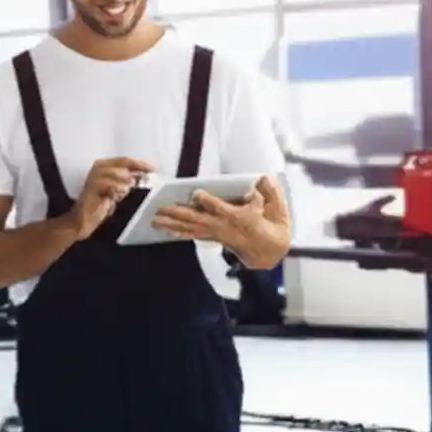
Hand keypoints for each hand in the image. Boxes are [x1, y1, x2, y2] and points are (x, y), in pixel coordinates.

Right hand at [62, 157, 154, 240]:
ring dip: (125, 183)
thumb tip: (143, 175)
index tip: (152, 169)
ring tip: (125, 193)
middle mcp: (97, 169)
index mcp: (103, 166)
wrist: (81, 221)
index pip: (124, 160)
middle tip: (145, 179)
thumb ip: (127, 182)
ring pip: (116, 173)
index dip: (139, 164)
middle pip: (122, 164)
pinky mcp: (91, 189)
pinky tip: (117, 197)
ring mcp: (93, 178)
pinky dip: (116, 189)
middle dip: (135, 171)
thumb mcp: (116, 192)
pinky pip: (108, 185)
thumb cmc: (99, 206)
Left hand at [151, 176, 290, 268]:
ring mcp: (218, 234)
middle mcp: (225, 227)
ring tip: (155, 221)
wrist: (271, 251)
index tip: (195, 193)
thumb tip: (260, 179)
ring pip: (192, 229)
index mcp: (240, 218)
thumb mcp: (277, 208)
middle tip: (160, 209)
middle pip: (198, 220)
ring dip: (172, 225)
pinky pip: (193, 235)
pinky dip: (179, 233)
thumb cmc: (272, 225)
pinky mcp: (214, 238)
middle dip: (178, 214)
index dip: (208, 201)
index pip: (221, 208)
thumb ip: (268, 193)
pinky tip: (165, 230)